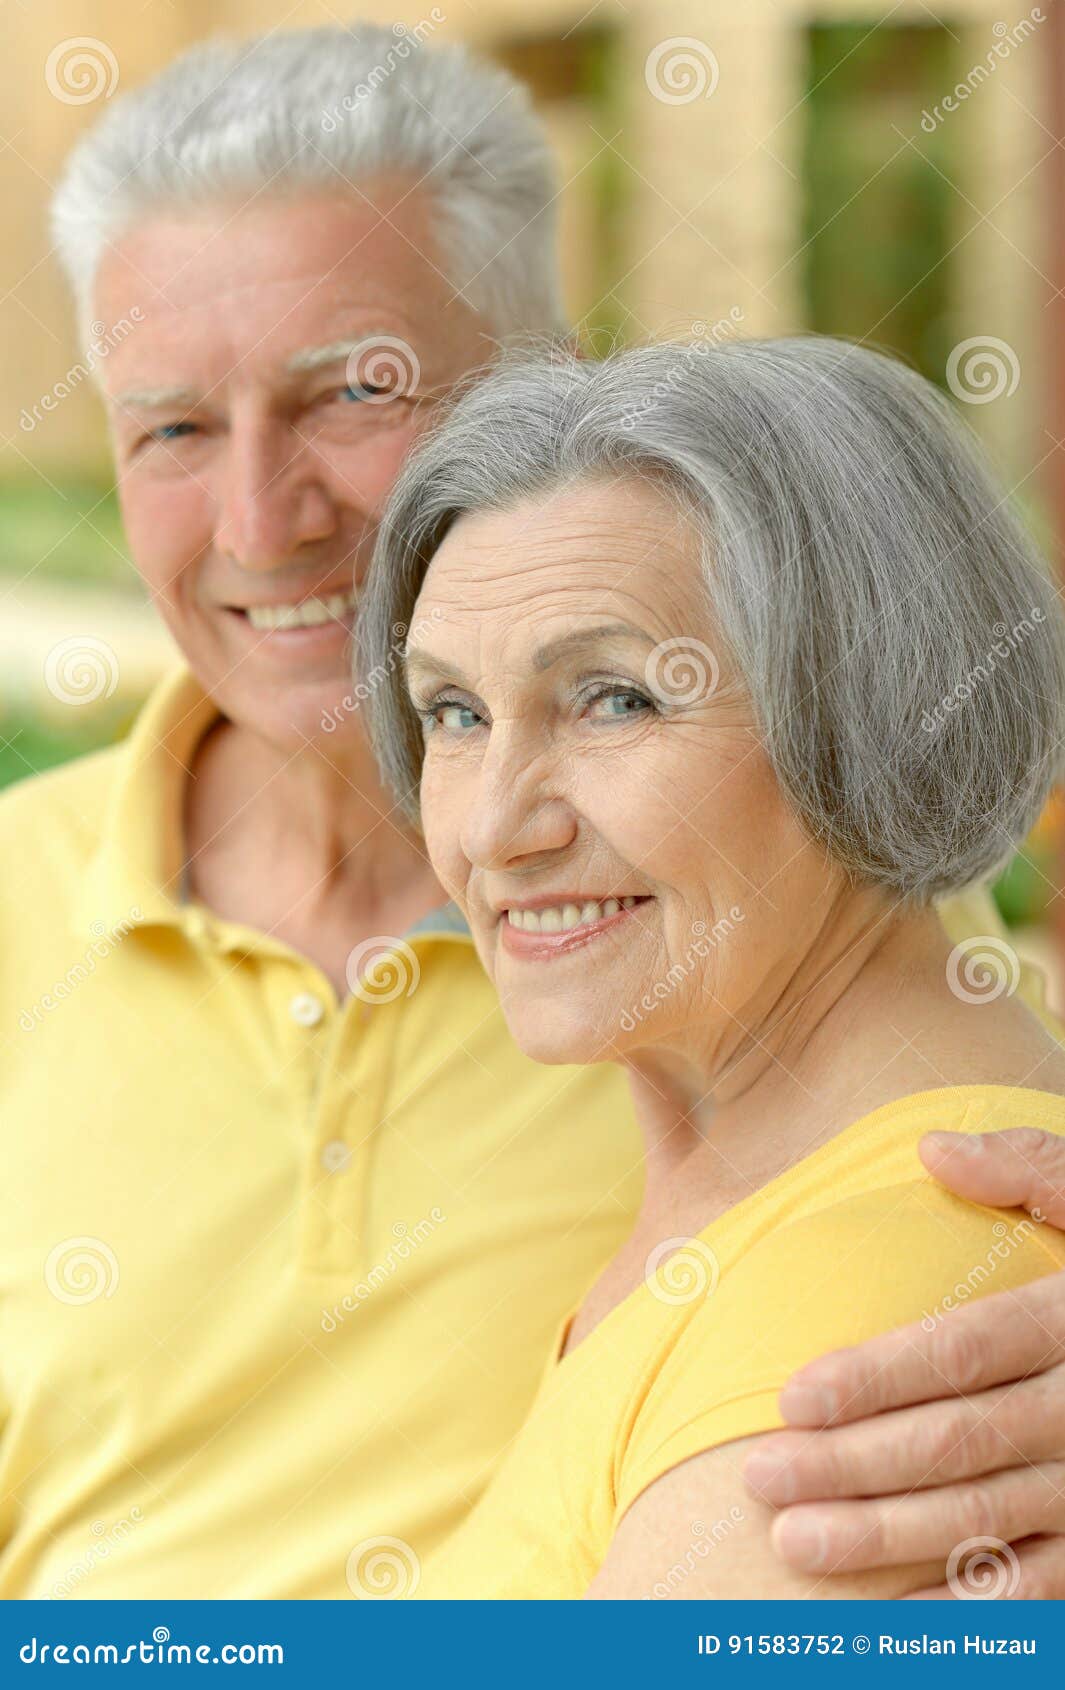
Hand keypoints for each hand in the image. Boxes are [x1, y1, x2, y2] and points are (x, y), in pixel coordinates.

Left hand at [742, 1127, 1064, 1597]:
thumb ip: (1028, 1168)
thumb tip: (932, 1147)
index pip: (962, 1353)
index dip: (874, 1377)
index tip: (790, 1398)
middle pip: (957, 1443)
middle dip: (853, 1465)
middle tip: (762, 1477)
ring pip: (984, 1518)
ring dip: (886, 1538)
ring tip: (795, 1543)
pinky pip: (1043, 1583)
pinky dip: (971, 1602)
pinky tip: (895, 1612)